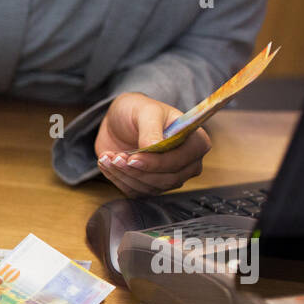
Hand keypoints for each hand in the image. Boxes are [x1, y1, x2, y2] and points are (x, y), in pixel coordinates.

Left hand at [95, 92, 209, 196]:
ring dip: (124, 175)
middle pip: (166, 179)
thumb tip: (154, 147)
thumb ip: (151, 129)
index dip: (156, 163)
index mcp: (195, 141)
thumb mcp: (145, 112)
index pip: (180, 161)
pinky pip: (135, 192)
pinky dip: (117, 180)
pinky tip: (107, 164)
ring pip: (149, 188)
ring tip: (109, 157)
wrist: (120, 122)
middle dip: (136, 171)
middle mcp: (187, 164)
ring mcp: (169, 177)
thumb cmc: (138, 111)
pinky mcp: (150, 186)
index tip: (133, 158)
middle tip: (115, 158)